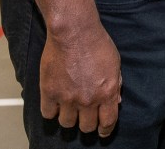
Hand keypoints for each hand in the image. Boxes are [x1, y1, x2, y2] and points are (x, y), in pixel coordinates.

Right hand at [39, 21, 121, 136]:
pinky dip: (52, 111)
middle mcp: (88, 99)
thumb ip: (115, 85)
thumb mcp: (115, 64)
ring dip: (69, 118)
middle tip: (85, 117)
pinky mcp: (49, 92)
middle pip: (86, 126)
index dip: (105, 130)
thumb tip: (115, 102)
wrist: (74, 32)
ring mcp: (67, 98)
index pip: (107, 122)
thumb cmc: (97, 43)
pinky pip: (48, 114)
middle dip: (87, 123)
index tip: (102, 132)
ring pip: (67, 123)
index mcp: (107, 93)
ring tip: (70, 109)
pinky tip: (55, 104)